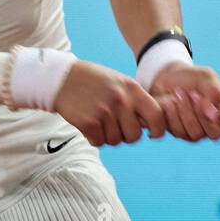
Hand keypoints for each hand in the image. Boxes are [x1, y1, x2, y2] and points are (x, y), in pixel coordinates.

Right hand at [53, 61, 167, 147]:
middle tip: (115, 125)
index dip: (158, 130)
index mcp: (132, 89)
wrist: (62, 78)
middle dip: (126, 135)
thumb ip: (136, 100)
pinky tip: (88, 123)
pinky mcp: (89, 122)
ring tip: (98, 119)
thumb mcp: (120, 83)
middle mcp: (121, 100)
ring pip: (115, 141)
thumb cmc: (94, 82)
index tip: (152, 134)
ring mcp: (104, 111)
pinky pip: (99, 142)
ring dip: (107, 136)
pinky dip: (93, 137)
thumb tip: (154, 124)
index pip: (156, 116)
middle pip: (134, 136)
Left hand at [149, 63, 219, 141]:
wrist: (167, 78)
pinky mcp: (181, 133)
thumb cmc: (193, 79)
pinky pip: (177, 131)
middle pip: (216, 134)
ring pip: (194, 133)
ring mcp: (199, 132)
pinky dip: (171, 113)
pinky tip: (169, 101)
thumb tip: (214, 115)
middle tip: (193, 94)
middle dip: (201, 113)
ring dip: (184, 110)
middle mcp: (218, 126)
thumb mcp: (206, 78)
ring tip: (178, 93)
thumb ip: (214, 93)